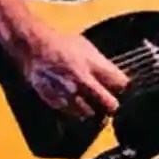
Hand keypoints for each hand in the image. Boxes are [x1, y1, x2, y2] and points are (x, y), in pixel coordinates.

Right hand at [9, 21, 128, 119]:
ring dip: (94, 112)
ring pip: (91, 114)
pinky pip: (72, 114)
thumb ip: (101, 64)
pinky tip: (76, 104)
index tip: (121, 88)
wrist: (34, 47)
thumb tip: (114, 76)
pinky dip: (76, 112)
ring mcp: (70, 93)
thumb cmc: (61, 44)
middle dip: (112, 106)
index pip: (121, 84)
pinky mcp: (56, 101)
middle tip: (110, 104)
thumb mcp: (86, 47)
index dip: (123, 87)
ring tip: (93, 106)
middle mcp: (83, 81)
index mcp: (93, 65)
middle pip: (110, 105)